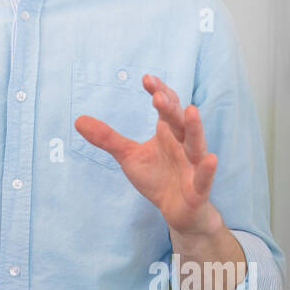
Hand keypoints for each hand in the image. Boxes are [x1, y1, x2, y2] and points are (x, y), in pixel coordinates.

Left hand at [74, 74, 219, 237]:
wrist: (177, 210)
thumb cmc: (157, 178)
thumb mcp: (128, 156)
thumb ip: (107, 138)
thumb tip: (78, 120)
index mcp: (169, 132)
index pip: (167, 106)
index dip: (159, 92)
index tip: (146, 78)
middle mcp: (183, 144)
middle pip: (178, 121)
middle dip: (170, 108)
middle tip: (157, 96)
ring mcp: (193, 165)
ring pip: (196, 144)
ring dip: (194, 128)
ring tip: (192, 110)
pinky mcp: (198, 187)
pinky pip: (204, 177)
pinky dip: (207, 169)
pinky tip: (211, 159)